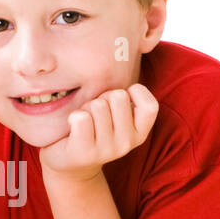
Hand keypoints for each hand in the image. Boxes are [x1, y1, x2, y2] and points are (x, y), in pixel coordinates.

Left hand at [38, 84, 158, 181]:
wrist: (69, 165)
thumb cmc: (94, 130)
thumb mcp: (117, 117)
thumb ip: (126, 98)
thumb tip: (133, 53)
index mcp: (139, 133)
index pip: (150, 105)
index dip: (135, 92)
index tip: (120, 99)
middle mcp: (127, 143)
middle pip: (118, 96)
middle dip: (102, 97)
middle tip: (95, 115)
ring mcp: (106, 150)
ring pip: (98, 105)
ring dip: (86, 107)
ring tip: (82, 122)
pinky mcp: (84, 152)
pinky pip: (81, 118)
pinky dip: (73, 116)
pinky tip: (72, 128)